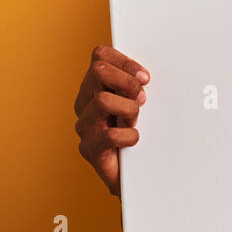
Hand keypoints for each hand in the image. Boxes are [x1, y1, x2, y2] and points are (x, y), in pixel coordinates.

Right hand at [73, 44, 149, 196]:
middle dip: (127, 81)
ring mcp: (85, 127)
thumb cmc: (139, 134)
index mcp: (95, 87)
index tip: (145, 77)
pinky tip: (135, 140)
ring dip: (129, 109)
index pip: (100, 56)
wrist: (136, 175)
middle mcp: (85, 103)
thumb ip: (137, 85)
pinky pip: (110, 135)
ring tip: (136, 121)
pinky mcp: (90, 149)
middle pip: (98, 71)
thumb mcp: (139, 103)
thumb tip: (146, 75)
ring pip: (103, 100)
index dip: (126, 62)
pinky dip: (129, 136)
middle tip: (142, 98)